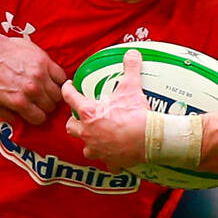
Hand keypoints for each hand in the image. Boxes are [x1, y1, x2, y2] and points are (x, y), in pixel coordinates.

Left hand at [0, 33, 65, 126]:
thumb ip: (4, 115)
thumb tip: (16, 121)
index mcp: (19, 102)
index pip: (39, 118)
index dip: (37, 117)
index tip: (35, 112)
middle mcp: (32, 89)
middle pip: (50, 106)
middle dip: (45, 106)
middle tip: (40, 101)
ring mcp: (40, 75)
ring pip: (58, 93)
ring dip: (52, 95)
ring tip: (46, 91)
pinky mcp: (44, 61)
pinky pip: (61, 76)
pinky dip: (59, 80)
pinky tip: (51, 80)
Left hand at [61, 48, 147, 169]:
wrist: (150, 138)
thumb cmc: (136, 114)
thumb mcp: (131, 87)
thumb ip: (130, 69)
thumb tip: (131, 54)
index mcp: (88, 113)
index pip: (70, 97)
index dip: (67, 89)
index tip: (69, 86)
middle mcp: (88, 132)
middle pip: (71, 128)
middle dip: (74, 123)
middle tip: (81, 117)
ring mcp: (98, 149)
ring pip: (86, 149)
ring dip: (89, 143)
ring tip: (96, 137)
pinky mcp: (110, 161)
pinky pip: (108, 163)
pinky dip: (111, 160)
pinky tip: (115, 156)